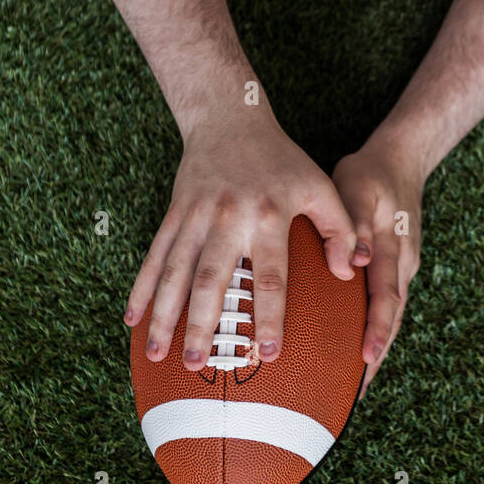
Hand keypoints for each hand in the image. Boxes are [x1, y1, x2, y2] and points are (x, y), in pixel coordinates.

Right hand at [125, 115, 358, 369]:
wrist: (229, 117)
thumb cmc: (281, 159)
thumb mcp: (319, 185)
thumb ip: (341, 229)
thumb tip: (352, 273)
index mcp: (268, 215)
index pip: (271, 274)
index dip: (271, 315)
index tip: (271, 352)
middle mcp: (228, 218)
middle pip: (212, 279)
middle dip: (202, 325)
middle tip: (198, 366)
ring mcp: (196, 215)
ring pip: (174, 272)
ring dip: (163, 314)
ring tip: (155, 354)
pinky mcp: (174, 213)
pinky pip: (154, 255)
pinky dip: (140, 287)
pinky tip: (131, 318)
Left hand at [333, 142, 422, 394]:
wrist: (401, 160)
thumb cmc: (370, 173)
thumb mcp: (357, 187)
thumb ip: (357, 222)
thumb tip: (358, 259)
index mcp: (394, 249)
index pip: (385, 297)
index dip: (376, 330)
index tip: (365, 360)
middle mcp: (403, 264)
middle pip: (392, 317)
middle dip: (377, 355)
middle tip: (357, 392)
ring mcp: (403, 267)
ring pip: (392, 315)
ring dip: (378, 347)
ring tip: (358, 385)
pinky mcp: (396, 267)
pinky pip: (388, 304)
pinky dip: (378, 329)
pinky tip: (362, 348)